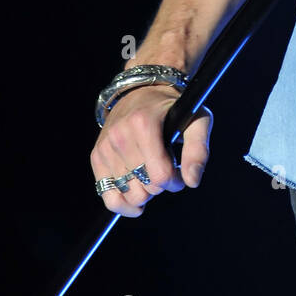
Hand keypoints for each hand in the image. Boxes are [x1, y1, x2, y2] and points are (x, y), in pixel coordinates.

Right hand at [90, 82, 212, 218]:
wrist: (142, 91)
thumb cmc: (172, 108)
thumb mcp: (196, 120)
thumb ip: (198, 150)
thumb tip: (192, 181)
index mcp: (144, 124)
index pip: (160, 175)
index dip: (175, 181)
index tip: (178, 171)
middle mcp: (120, 135)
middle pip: (145, 187)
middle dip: (161, 186)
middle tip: (165, 169)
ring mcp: (106, 146)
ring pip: (128, 193)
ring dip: (144, 192)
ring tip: (151, 174)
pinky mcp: (97, 156)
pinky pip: (107, 195)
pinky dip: (122, 204)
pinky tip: (136, 203)